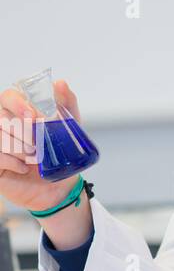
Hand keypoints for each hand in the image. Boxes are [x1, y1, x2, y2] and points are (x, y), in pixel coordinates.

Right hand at [0, 79, 82, 212]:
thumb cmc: (61, 155)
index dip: (18, 104)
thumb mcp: (69, 129)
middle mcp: (3, 124)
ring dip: (18, 146)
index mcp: (18, 111)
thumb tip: (61, 83)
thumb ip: (66, 105)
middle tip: (37, 141)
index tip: (34, 116)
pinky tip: (24, 167)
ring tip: (34, 156)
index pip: (8, 96)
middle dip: (20, 128)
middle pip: (0, 115)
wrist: (59, 188)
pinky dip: (11, 161)